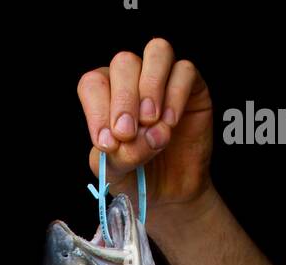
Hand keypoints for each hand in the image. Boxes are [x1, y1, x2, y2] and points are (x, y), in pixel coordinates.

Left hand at [77, 38, 213, 222]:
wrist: (171, 192)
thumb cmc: (137, 176)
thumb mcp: (116, 171)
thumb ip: (114, 153)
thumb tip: (127, 135)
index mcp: (105, 96)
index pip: (93, 83)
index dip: (97, 109)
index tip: (108, 142)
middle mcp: (133, 80)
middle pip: (124, 62)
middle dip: (124, 99)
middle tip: (128, 132)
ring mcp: (163, 78)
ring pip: (157, 51)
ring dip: (151, 86)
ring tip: (151, 122)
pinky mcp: (192, 86)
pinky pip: (185, 71)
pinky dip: (176, 95)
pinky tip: (170, 123)